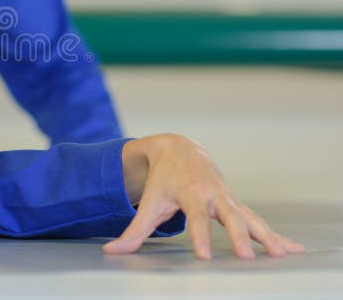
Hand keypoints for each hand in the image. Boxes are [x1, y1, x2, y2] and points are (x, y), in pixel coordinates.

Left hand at [104, 134, 304, 259]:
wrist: (179, 150)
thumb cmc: (162, 180)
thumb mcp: (148, 202)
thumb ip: (134, 230)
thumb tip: (112, 252)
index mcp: (190, 193)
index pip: (195, 218)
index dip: (199, 236)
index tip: (204, 255)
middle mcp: (213, 194)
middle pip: (228, 216)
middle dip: (239, 236)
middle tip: (246, 257)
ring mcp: (228, 198)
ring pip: (250, 217)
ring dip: (266, 235)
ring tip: (281, 255)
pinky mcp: (237, 204)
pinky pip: (259, 220)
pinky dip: (276, 234)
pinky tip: (294, 249)